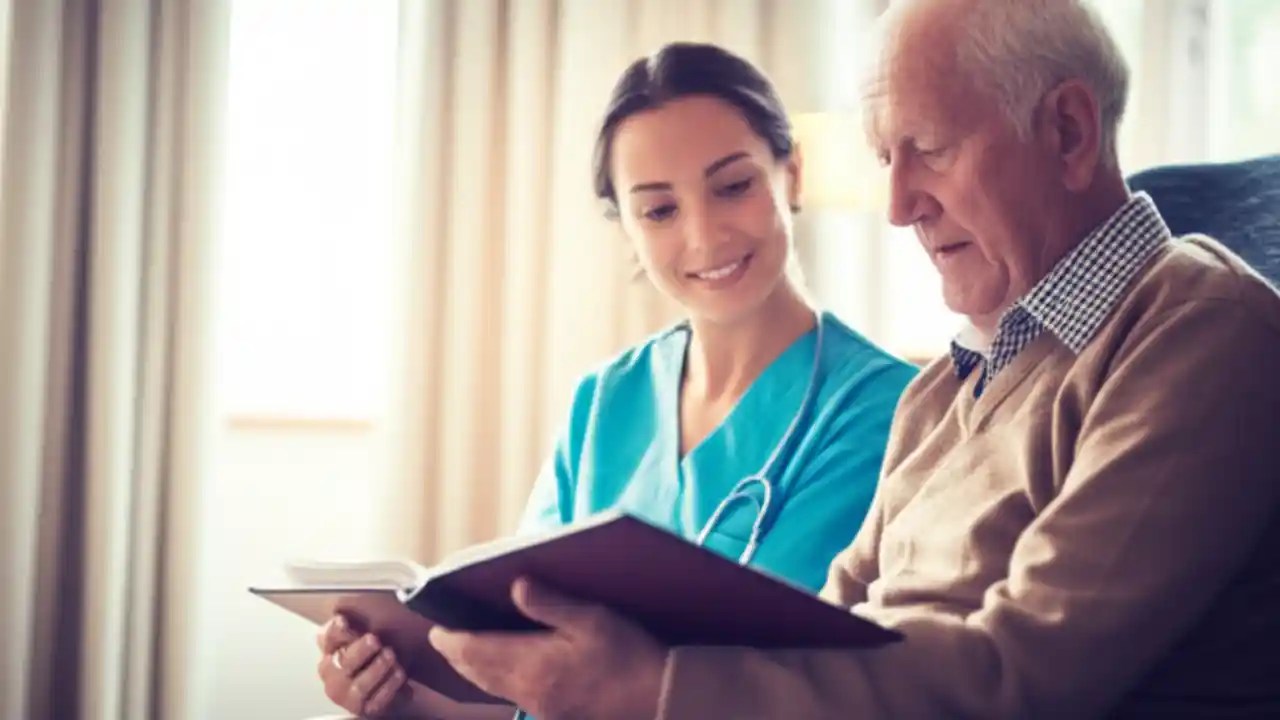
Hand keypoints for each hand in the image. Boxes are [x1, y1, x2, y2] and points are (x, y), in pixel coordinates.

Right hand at [316, 614, 411, 716]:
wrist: (393, 682)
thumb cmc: (377, 653)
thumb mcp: (369, 629)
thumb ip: (355, 618)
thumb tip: (342, 606)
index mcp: (331, 650)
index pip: (326, 639)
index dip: (335, 631)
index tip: (344, 621)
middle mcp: (333, 674)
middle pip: (343, 662)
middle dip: (360, 650)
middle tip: (375, 640)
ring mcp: (346, 695)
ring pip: (359, 684)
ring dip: (377, 669)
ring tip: (391, 656)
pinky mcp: (363, 709)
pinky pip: (375, 701)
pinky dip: (389, 686)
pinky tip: (399, 674)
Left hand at [429, 578, 667, 719]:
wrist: (655, 697)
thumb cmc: (626, 654)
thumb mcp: (592, 619)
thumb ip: (549, 603)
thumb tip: (514, 586)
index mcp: (532, 663)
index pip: (475, 651)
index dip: (451, 640)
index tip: (436, 627)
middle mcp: (527, 688)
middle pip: (477, 672)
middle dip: (457, 654)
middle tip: (443, 638)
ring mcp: (539, 705)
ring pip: (492, 686)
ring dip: (473, 668)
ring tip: (464, 652)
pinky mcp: (552, 713)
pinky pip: (510, 695)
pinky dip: (495, 679)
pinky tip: (502, 670)